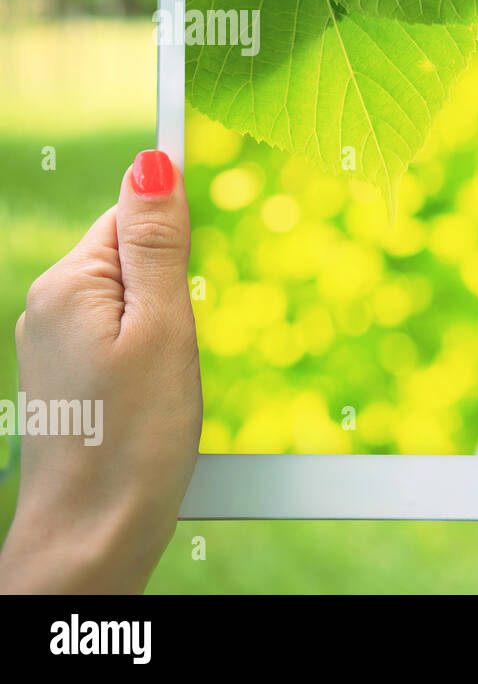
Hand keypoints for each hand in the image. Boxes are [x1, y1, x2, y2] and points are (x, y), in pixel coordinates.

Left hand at [0, 150, 200, 592]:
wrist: (94, 535)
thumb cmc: (136, 439)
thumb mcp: (164, 329)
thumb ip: (157, 244)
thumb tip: (151, 161)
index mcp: (69, 283)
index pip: (131, 212)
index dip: (180, 227)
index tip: (211, 265)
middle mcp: (48, 305)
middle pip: (129, 252)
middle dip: (176, 278)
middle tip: (193, 337)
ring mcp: (52, 342)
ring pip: (127, 295)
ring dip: (166, 316)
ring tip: (176, 370)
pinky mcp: (67, 374)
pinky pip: (118, 331)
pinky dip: (150, 345)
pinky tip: (160, 386)